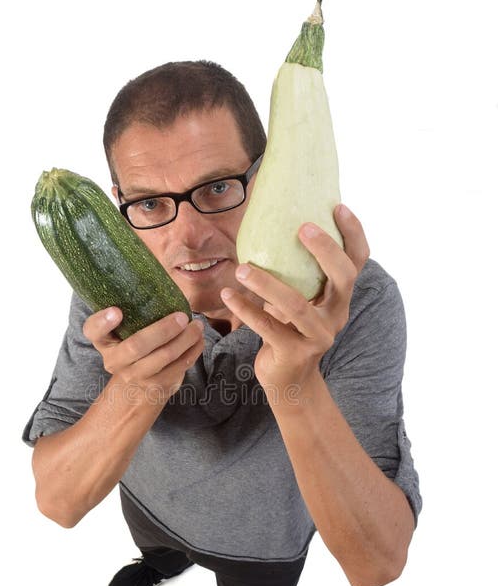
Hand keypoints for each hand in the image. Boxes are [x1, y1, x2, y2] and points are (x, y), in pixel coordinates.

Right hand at [82, 309, 204, 402]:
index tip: (116, 311)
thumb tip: (157, 281)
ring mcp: (135, 375)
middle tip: (181, 316)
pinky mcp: (157, 384)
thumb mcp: (122, 331)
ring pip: (163, 357)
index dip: (102, 322)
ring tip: (197, 325)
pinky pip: (179, 367)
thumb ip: (131, 311)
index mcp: (103, 341)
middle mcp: (115, 360)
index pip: (92, 331)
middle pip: (136, 346)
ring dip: (185, 340)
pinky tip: (199, 339)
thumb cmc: (131, 346)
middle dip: (162, 330)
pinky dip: (193, 351)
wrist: (134, 388)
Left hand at [220, 204, 369, 401]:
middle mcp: (336, 315)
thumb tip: (268, 223)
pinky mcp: (294, 353)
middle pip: (343, 278)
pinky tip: (227, 295)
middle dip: (325, 251)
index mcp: (339, 297)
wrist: (288, 379)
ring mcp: (318, 336)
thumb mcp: (297, 299)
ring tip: (241, 268)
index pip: (358, 261)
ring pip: (297, 306)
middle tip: (301, 228)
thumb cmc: (288, 328)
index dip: (353, 234)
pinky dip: (245, 310)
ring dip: (267, 284)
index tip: (338, 206)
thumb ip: (293, 273)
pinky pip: (268, 328)